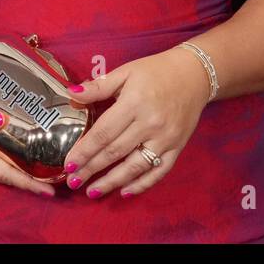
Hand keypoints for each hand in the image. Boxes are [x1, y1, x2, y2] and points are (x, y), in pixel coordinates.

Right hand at [0, 100, 55, 197]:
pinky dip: (11, 159)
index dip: (29, 182)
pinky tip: (23, 150)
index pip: (6, 173)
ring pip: (2, 168)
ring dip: (24, 169)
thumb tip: (1, 120)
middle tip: (60, 176)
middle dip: (34, 177)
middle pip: (8, 174)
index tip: (50, 190)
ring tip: (49, 165)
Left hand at [61, 47, 212, 198]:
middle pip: (115, 152)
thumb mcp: (125, 72)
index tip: (68, 164)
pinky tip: (124, 192)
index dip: (85, 150)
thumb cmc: (156, 71)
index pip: (104, 133)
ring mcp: (166, 138)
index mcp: (134, 103)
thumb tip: (71, 95)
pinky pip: (159, 172)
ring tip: (92, 192)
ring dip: (112, 182)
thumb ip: (98, 86)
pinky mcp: (177, 147)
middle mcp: (150, 124)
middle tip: (73, 181)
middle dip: (92, 169)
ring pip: (135, 166)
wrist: (195, 74)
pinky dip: (142, 184)